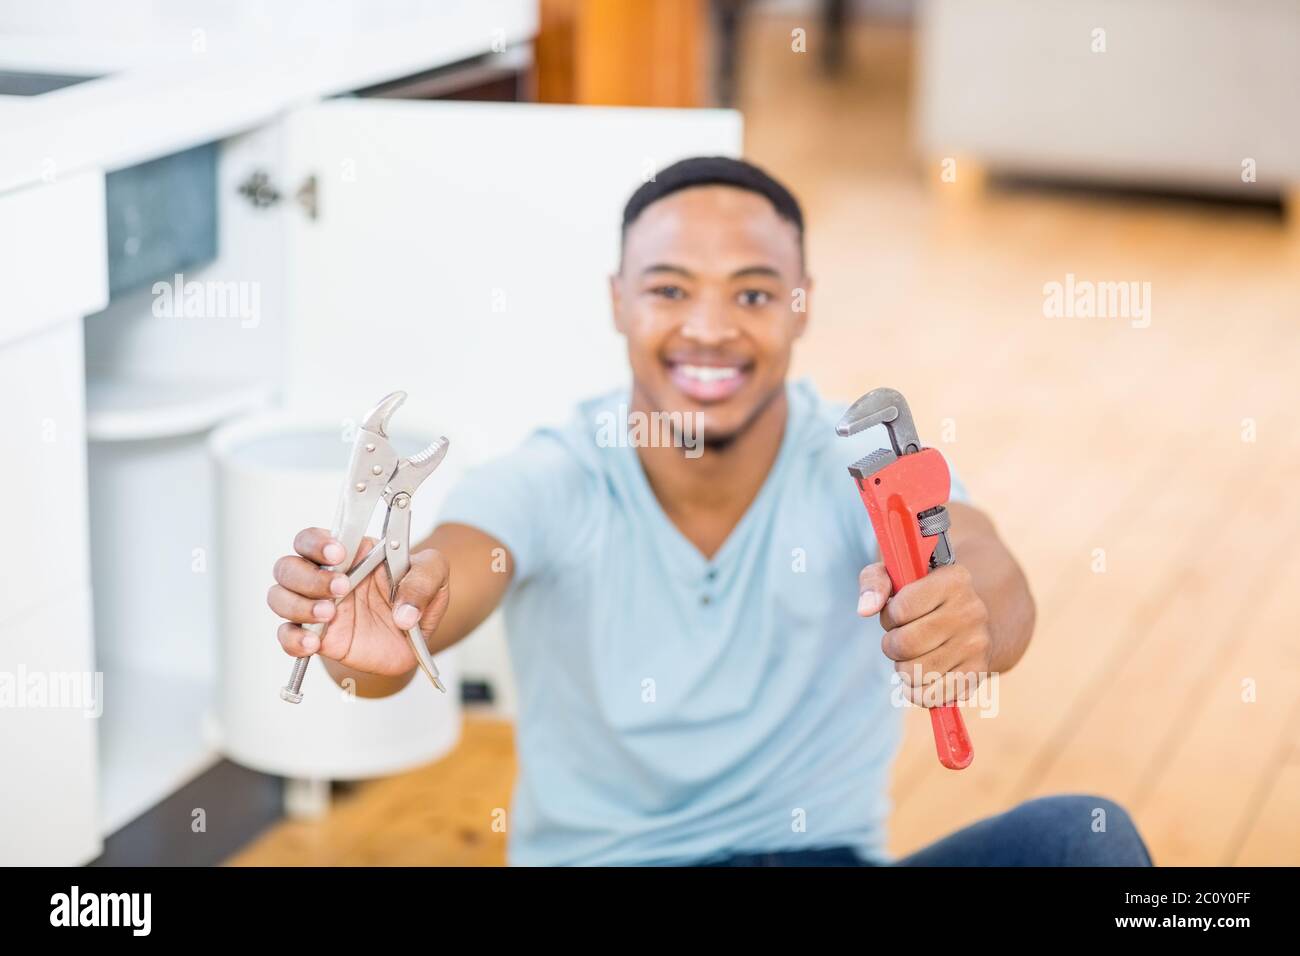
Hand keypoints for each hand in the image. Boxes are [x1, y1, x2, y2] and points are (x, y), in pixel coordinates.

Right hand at [268, 527, 449, 676]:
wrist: (413, 638)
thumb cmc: (416, 595)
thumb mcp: (434, 575)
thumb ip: (423, 580)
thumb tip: (405, 613)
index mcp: (348, 553)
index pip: (312, 538)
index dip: (317, 543)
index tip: (338, 554)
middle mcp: (324, 577)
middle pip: (287, 566)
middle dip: (308, 577)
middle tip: (341, 588)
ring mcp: (316, 607)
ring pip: (279, 597)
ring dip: (298, 605)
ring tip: (330, 614)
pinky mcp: (316, 637)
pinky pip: (286, 636)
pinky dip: (293, 640)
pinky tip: (312, 643)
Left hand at [857, 561, 991, 705]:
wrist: (971, 619)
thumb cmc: (924, 596)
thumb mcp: (897, 575)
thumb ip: (874, 581)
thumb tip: (865, 609)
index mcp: (953, 580)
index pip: (900, 609)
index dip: (889, 616)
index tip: (896, 613)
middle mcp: (971, 611)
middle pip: (904, 644)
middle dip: (891, 645)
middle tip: (900, 639)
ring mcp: (977, 644)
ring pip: (914, 673)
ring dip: (903, 668)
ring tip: (913, 655)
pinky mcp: (977, 674)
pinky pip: (930, 696)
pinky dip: (917, 692)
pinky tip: (922, 676)